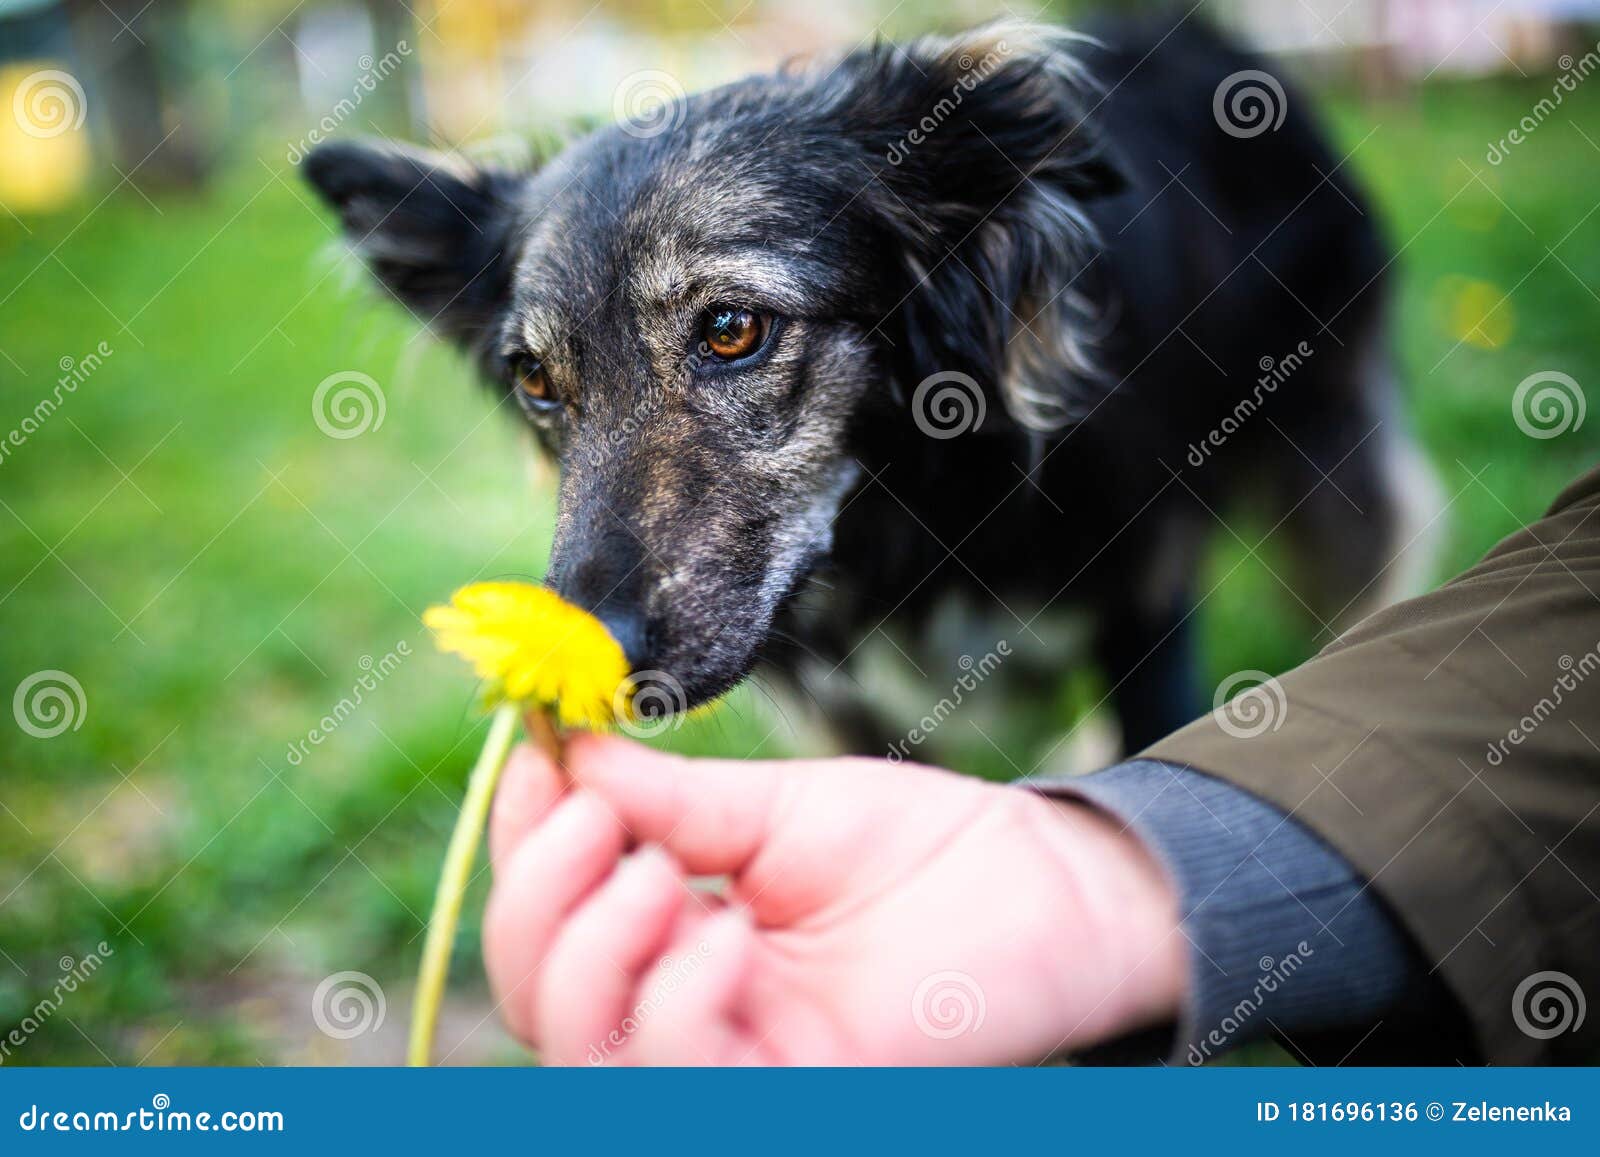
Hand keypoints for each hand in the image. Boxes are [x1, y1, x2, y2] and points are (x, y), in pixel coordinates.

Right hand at [483, 733, 1183, 1064]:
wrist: (1045, 882)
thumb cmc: (922, 844)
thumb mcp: (777, 807)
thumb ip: (669, 801)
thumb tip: (564, 755)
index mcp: (672, 935)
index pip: (548, 919)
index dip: (521, 846)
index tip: (535, 757)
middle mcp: (686, 1007)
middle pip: (534, 999)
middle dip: (537, 904)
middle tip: (596, 820)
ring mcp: (735, 1057)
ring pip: (580, 1053)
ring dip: (592, 951)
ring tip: (660, 872)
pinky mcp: (793, 1092)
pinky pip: (678, 1079)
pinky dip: (674, 1004)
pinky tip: (727, 933)